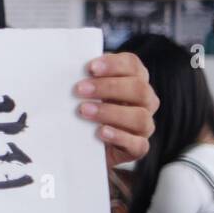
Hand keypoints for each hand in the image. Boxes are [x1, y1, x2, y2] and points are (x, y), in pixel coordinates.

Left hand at [73, 52, 158, 167]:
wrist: (86, 143)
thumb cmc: (86, 108)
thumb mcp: (86, 91)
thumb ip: (85, 79)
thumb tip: (68, 70)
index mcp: (135, 79)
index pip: (132, 65)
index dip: (113, 64)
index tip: (90, 68)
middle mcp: (145, 101)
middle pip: (138, 89)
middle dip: (108, 87)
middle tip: (80, 90)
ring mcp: (144, 125)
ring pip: (140, 116)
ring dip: (110, 112)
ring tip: (84, 111)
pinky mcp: (138, 147)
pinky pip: (138, 143)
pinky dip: (119, 137)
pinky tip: (101, 132)